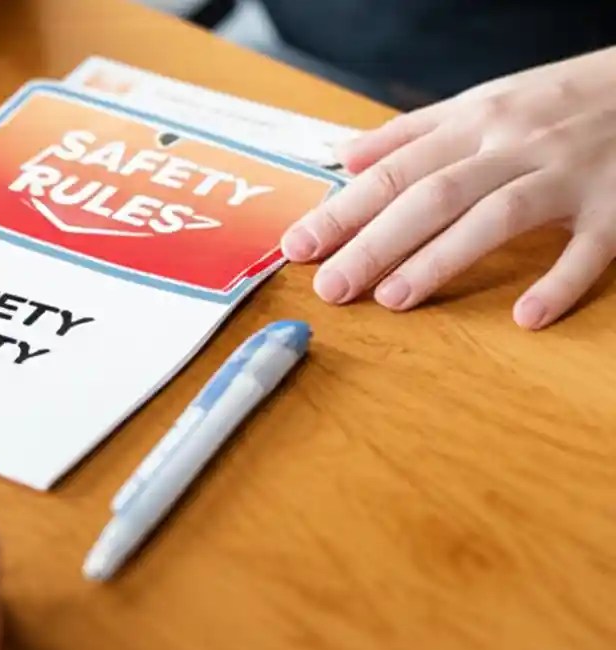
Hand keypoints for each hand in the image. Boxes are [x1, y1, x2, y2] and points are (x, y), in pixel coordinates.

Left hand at [281, 47, 615, 329]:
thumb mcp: (485, 100)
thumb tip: (344, 156)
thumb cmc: (561, 99)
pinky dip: (559, 282)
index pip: (394, 171)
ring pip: (495, 216)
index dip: (342, 210)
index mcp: (475, 122)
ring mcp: (566, 175)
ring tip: (392, 300)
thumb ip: (413, 132)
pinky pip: (588, 249)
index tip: (297, 246)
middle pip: (432, 196)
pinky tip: (526, 316)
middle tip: (331, 287)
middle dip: (373, 243)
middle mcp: (514, 146)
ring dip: (441, 259)